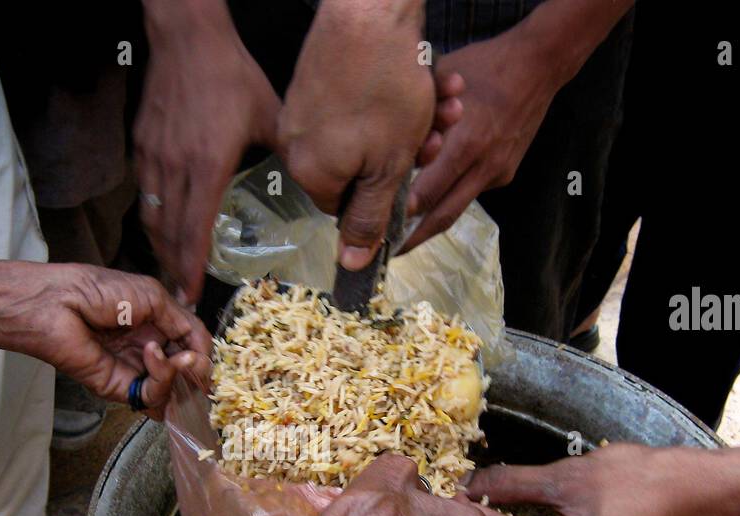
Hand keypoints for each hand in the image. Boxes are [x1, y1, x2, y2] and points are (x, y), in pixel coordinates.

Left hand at [0, 263, 211, 419]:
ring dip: (180, 372)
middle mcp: (146, 353)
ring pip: (172, 389)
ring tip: (174, 356)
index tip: (207, 354)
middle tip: (194, 360)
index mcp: (155, 327)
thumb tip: (205, 353)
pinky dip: (162, 379)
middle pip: (184, 374)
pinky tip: (152, 355)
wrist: (57, 304)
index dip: (202, 354)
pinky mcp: (119, 389)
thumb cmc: (97, 291)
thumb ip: (185, 325)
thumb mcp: (153, 296)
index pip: (190, 348)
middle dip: (196, 369)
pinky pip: (152, 395)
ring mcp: (133, 372)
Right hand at [135, 1, 279, 302]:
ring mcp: (153, 157)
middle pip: (166, 232)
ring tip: (169, 271)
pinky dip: (151, 218)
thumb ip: (288, 157)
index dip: (189, 267)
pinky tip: (160, 229)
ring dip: (159, 248)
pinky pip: (143, 193)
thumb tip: (314, 185)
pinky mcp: (142, 146)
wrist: (187, 39)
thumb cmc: (231, 76)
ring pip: (150, 216)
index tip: (189, 294)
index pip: (193, 230)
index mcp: (207, 166)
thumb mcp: (271, 118)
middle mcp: (174, 167)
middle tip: (178, 296)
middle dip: (172, 269)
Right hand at [278, 1, 441, 269]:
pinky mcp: (316, 77)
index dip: (385, 193)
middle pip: (359, 167)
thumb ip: (369, 218)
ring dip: (411, 123)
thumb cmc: (382, 92)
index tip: (411, 172)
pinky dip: (394, 96)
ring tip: (442, 101)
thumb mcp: (387, 168)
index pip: (348, 207)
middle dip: (405, 153)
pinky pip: (358, 101)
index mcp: (311, 174)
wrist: (368, 12)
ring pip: (366, 132)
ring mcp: (303, 107)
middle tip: (437, 135)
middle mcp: (297, 144)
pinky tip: (423, 79)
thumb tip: (350, 265)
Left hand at [402, 31, 559, 251]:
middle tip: (382, 252)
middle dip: (411, 239)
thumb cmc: (483, 65)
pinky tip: (430, 201)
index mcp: (464, 142)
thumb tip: (388, 149)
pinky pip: (470, 192)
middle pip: (441, 215)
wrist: (538, 66)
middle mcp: (482, 165)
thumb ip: (419, 119)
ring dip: (428, 228)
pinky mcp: (505, 174)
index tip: (374, 226)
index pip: (425, 193)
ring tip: (400, 240)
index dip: (399, 214)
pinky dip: (449, 198)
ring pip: (456, 210)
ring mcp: (496, 172)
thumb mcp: (441, 83)